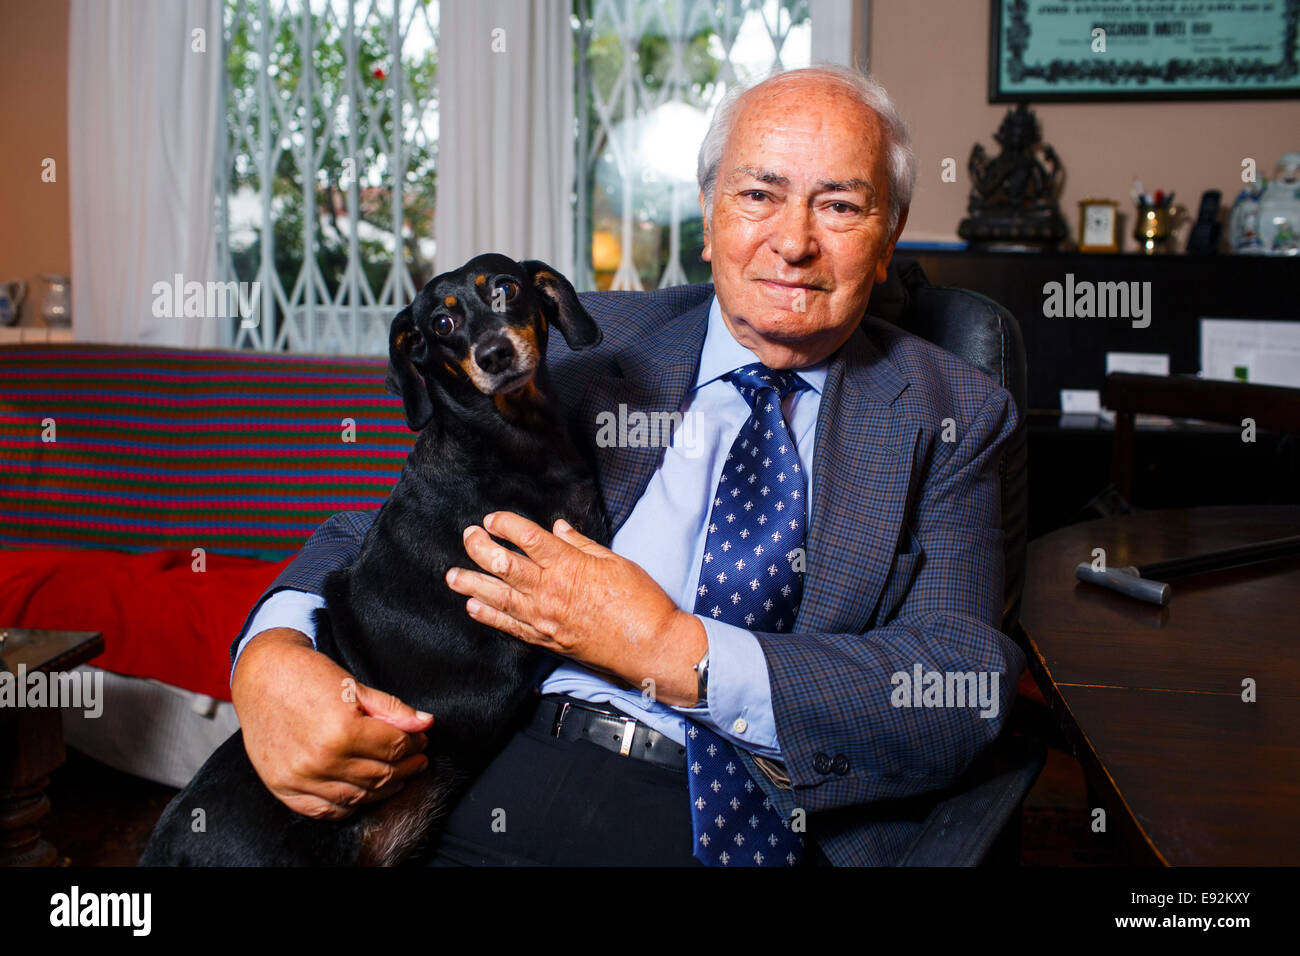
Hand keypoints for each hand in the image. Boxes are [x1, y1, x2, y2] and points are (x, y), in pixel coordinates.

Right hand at [230, 628, 433, 820]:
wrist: (260, 676)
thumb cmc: (305, 676)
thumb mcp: (354, 686)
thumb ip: (391, 708)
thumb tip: (425, 723)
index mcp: (342, 731)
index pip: (394, 747)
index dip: (414, 744)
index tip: (421, 740)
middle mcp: (321, 760)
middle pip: (380, 775)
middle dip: (406, 767)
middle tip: (417, 760)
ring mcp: (300, 778)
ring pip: (357, 796)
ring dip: (383, 789)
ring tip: (397, 776)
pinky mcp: (283, 787)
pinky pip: (324, 810)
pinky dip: (348, 805)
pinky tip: (362, 793)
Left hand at [445, 512, 707, 705]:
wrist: (650, 646)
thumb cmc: (641, 602)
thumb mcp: (616, 561)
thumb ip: (582, 545)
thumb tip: (558, 529)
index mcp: (569, 565)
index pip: (525, 538)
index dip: (505, 524)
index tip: (493, 519)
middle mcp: (550, 591)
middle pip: (503, 565)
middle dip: (480, 548)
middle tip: (468, 537)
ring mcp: (545, 618)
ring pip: (498, 597)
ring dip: (473, 584)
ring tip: (452, 576)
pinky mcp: (547, 640)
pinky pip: (511, 627)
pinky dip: (489, 616)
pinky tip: (473, 608)